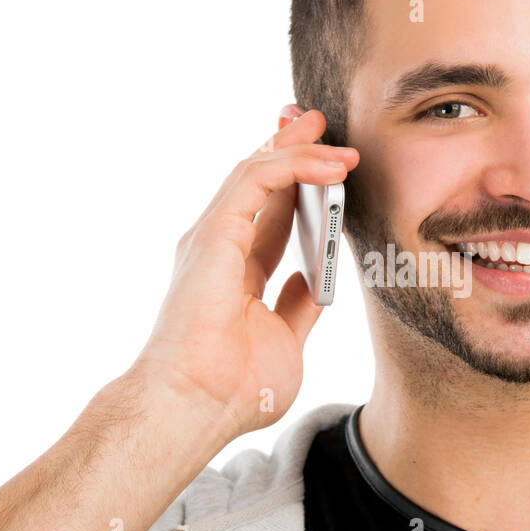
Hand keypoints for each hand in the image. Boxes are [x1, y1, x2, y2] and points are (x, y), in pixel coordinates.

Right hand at [127, 106, 357, 441]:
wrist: (194, 408)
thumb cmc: (230, 390)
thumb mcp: (285, 340)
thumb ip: (297, 305)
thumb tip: (312, 279)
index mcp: (234, 272)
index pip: (268, 212)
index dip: (295, 183)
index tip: (327, 162)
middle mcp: (219, 248)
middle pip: (259, 182)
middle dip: (290, 146)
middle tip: (320, 122)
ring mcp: (212, 238)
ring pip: (256, 171)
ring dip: (299, 149)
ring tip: (335, 137)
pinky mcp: (213, 234)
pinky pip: (256, 180)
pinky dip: (294, 164)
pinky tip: (329, 165)